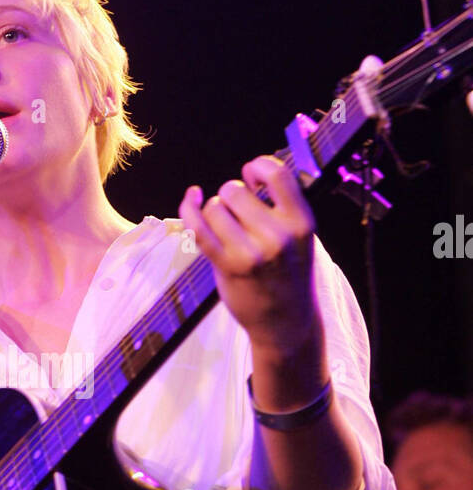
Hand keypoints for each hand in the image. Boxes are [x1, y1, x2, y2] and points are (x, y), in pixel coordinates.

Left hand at [178, 155, 318, 354]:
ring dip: (215, 213)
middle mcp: (278, 236)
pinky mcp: (227, 266)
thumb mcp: (298, 237)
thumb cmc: (288, 274)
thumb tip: (245, 179)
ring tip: (228, 232)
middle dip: (230, 197)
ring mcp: (252, 253)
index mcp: (301, 222)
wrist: (285, 322)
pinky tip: (190, 198)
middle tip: (239, 217)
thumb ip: (279, 208)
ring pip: (214, 208)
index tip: (252, 179)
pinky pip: (198, 228)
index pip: (277, 174)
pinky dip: (188, 209)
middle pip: (234, 190)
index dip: (258, 167)